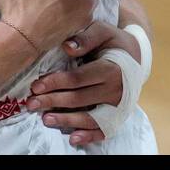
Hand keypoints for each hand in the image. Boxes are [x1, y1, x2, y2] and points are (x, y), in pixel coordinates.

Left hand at [26, 21, 138, 146]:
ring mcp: (117, 105)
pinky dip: (89, 136)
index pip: (77, 79)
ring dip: (66, 120)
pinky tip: (72, 138)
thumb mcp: (103, 31)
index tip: (36, 86)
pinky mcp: (117, 115)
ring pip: (90, 118)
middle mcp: (115, 90)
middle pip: (79, 99)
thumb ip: (86, 37)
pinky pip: (103, 129)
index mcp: (110, 68)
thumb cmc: (114, 42)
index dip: (55, 83)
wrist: (138, 56)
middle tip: (31, 103)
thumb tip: (67, 47)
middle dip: (53, 101)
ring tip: (45, 119)